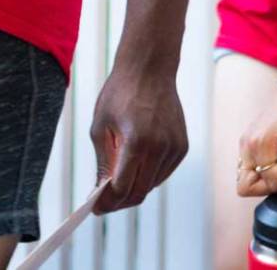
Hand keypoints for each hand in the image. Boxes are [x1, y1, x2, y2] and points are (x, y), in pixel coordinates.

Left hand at [90, 61, 187, 212]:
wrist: (150, 69)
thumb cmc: (121, 93)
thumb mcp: (101, 127)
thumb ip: (103, 161)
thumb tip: (102, 189)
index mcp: (136, 142)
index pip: (122, 188)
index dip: (107, 202)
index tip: (95, 207)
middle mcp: (160, 147)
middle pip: (139, 192)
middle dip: (119, 202)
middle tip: (104, 202)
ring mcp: (174, 147)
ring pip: (152, 185)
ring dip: (134, 189)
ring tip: (117, 184)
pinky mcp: (182, 146)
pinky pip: (163, 173)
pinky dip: (148, 177)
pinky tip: (135, 167)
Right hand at [237, 77, 276, 198]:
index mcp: (260, 143)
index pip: (268, 181)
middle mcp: (247, 144)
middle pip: (246, 186)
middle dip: (269, 186)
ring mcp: (245, 143)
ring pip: (247, 178)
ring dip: (267, 178)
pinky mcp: (249, 142)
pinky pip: (251, 167)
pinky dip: (265, 169)